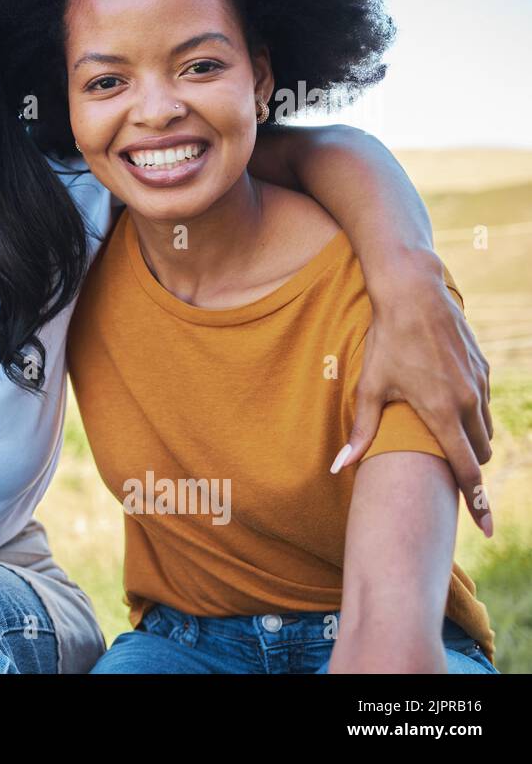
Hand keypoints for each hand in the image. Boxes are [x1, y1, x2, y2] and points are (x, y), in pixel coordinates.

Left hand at [334, 257, 494, 536]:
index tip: (487, 530)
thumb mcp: (369, 388)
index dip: (477, 503)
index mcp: (442, 413)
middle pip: (481, 455)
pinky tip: (449, 406)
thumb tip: (338, 468)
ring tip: (445, 441)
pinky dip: (473, 415)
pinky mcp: (484, 368)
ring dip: (472, 442)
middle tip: (448, 477)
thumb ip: (360, 432)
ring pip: (486, 430)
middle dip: (469, 469)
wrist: (414, 296)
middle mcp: (469, 402)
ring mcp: (480, 384)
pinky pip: (485, 405)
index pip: (467, 470)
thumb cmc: (386, 342)